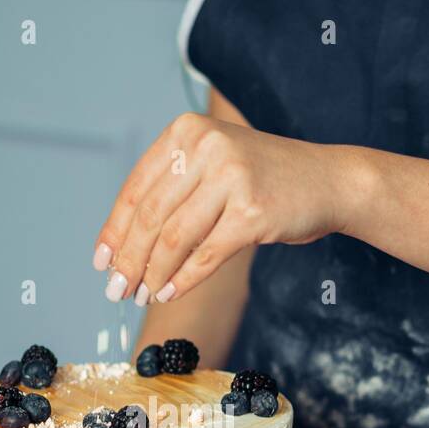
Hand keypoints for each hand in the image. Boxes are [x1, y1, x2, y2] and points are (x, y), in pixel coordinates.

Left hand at [94, 114, 347, 304]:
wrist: (328, 181)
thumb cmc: (264, 178)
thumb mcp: (213, 165)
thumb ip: (173, 190)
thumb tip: (123, 246)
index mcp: (187, 132)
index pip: (136, 188)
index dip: (115, 230)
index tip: (101, 261)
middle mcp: (207, 148)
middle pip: (151, 217)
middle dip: (129, 260)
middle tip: (116, 289)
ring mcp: (231, 179)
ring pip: (174, 239)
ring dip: (153, 274)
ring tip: (143, 295)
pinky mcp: (252, 213)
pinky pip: (205, 255)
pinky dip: (183, 279)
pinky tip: (169, 293)